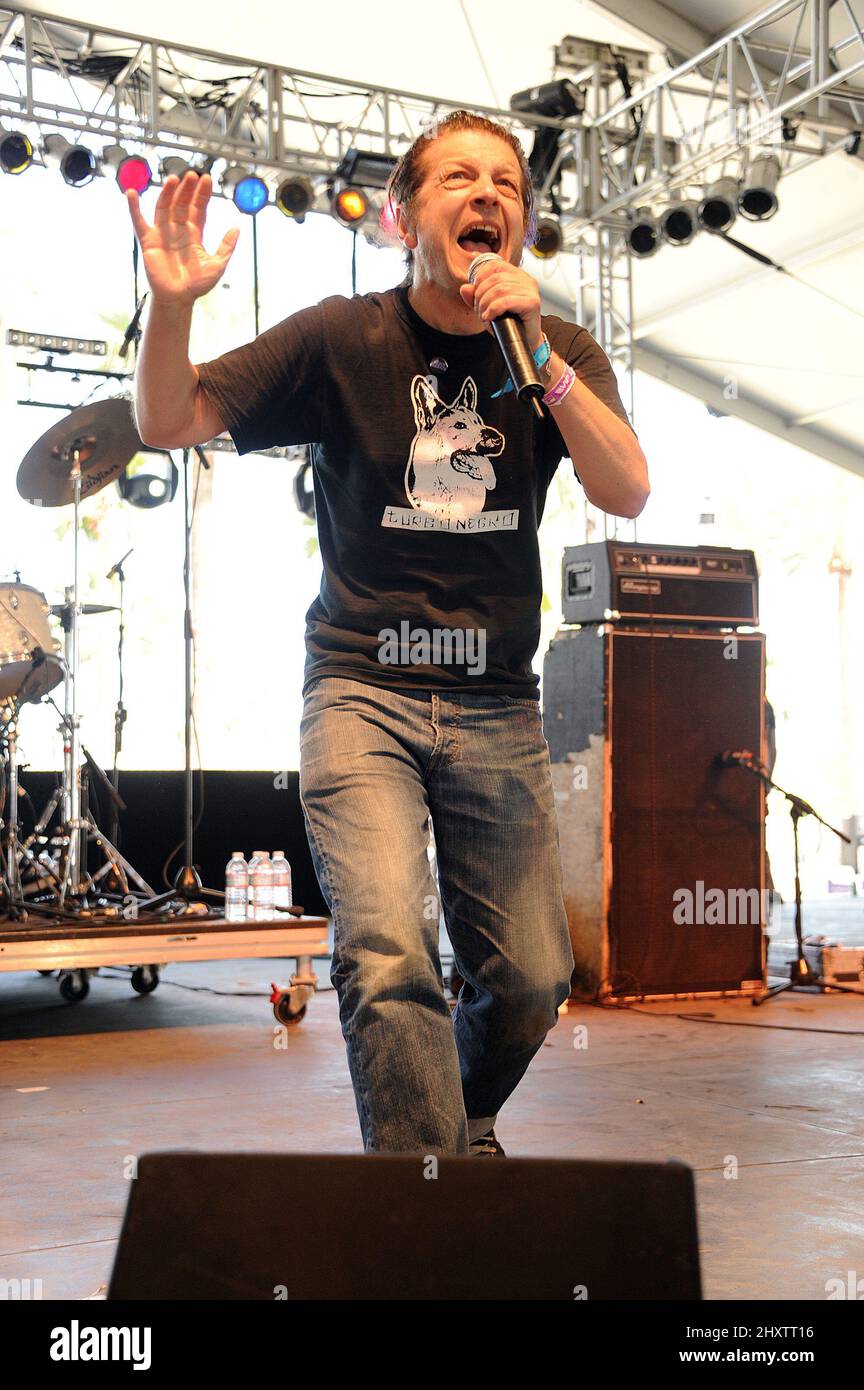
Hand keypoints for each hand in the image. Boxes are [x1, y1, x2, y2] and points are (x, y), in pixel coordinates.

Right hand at [126, 171, 239, 305]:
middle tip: (192, 175)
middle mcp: (177, 230)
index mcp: (194, 234)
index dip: (202, 194)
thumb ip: (226, 247)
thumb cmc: (197, 285)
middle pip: (181, 204)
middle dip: (187, 190)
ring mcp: (162, 233)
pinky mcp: (148, 241)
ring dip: (168, 193)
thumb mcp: (217, 265)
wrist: (179, 299)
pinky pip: (139, 222)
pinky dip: (134, 208)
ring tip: (173, 179)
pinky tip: (132, 193)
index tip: (207, 179)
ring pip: (164, 208)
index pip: (198, 208)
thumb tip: (236, 228)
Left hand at [458, 259, 542, 349]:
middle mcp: (526, 279)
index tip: (476, 295)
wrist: (526, 342)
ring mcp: (531, 290)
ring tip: (485, 316)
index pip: (494, 266)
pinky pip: (506, 301)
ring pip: (499, 289)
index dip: (480, 278)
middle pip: (495, 279)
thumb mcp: (489, 308)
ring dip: (486, 304)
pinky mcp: (532, 303)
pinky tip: (489, 317)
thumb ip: (476, 297)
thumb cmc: (510, 324)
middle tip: (480, 311)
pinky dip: (493, 309)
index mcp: (517, 275)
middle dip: (481, 296)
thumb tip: (464, 288)